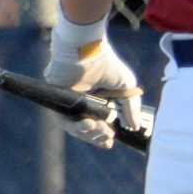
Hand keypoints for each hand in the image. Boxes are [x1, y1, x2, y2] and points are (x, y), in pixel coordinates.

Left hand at [44, 11, 142, 148]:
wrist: (85, 50)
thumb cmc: (106, 63)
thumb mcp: (126, 87)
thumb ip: (131, 108)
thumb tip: (134, 127)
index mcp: (97, 101)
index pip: (99, 124)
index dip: (103, 136)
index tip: (110, 143)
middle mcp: (82, 103)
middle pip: (87, 130)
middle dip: (98, 137)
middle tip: (108, 137)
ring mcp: (70, 103)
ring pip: (76, 128)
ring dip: (89, 133)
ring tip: (101, 130)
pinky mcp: (58, 100)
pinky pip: (64, 121)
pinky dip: (77, 126)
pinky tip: (89, 123)